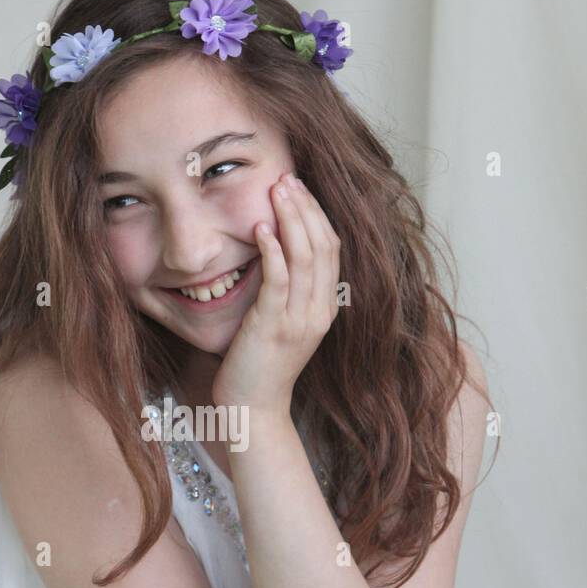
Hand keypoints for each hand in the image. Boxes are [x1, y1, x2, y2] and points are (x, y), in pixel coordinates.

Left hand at [211, 171, 341, 417]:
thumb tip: (279, 254)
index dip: (318, 215)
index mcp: (325, 308)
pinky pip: (279, 279)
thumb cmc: (261, 366)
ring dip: (291, 219)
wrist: (254, 410)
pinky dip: (273, 249)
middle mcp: (319, 311)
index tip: (300, 189)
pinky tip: (261, 227)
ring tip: (277, 190)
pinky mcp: (274, 325)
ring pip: (305, 257)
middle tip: (288, 178)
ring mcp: (299, 319)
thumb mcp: (285, 325)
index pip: (332, 250)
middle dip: (307, 207)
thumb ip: (289, 293)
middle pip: (323, 246)